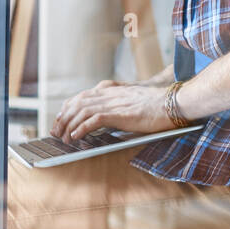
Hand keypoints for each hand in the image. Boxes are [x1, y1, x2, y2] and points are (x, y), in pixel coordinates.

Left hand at [51, 78, 169, 142]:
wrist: (174, 102)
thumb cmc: (158, 105)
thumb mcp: (134, 101)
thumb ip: (119, 105)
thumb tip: (107, 118)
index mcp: (112, 90)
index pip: (81, 96)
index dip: (67, 108)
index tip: (60, 119)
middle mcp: (110, 94)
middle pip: (77, 103)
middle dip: (63, 118)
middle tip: (56, 132)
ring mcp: (114, 103)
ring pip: (82, 111)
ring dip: (69, 125)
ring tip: (63, 138)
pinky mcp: (120, 113)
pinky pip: (94, 120)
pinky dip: (82, 128)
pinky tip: (76, 137)